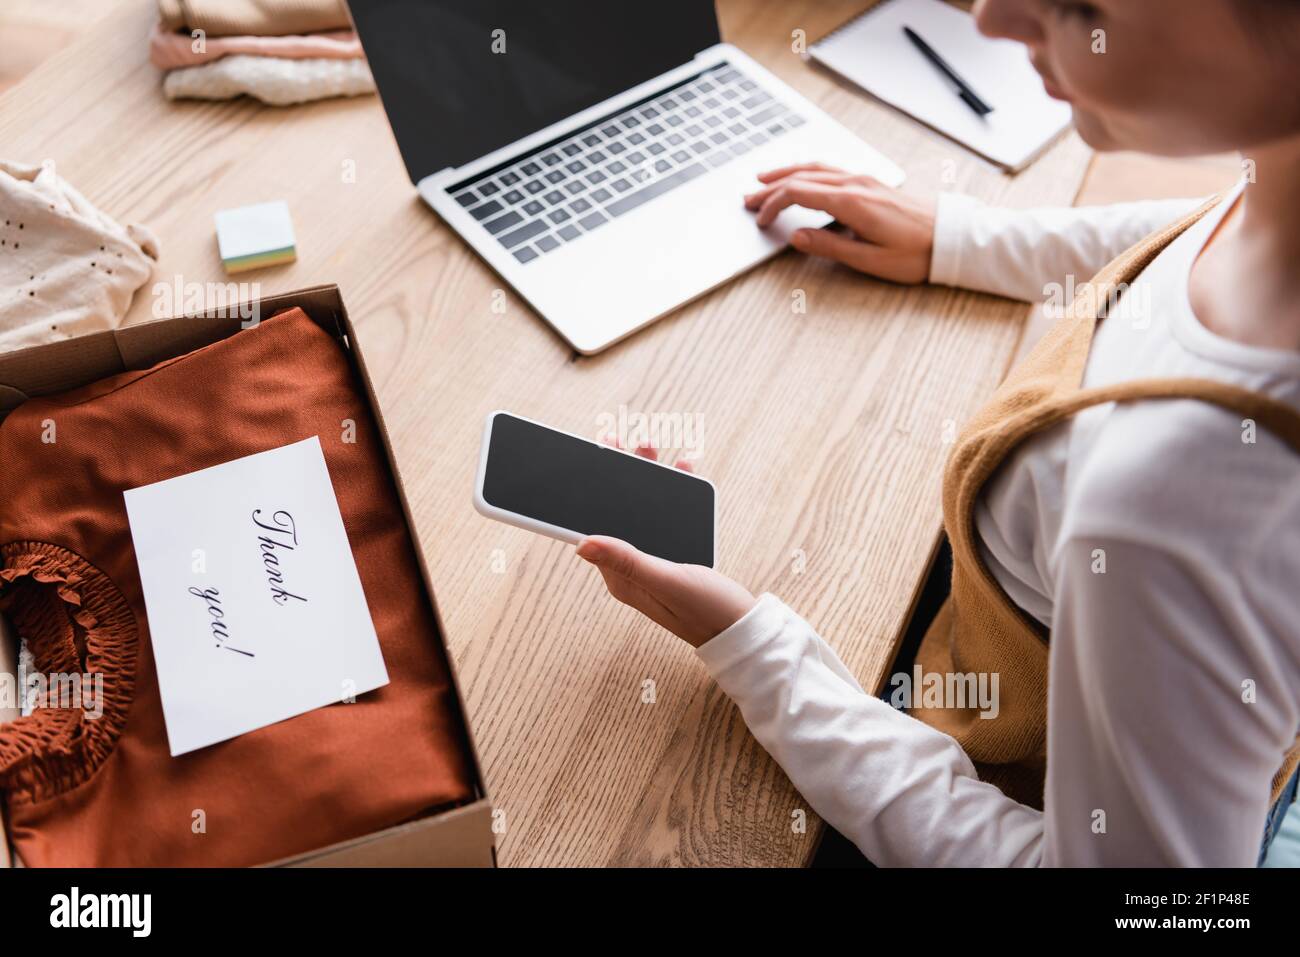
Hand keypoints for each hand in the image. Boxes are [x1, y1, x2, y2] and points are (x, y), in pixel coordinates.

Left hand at [576, 444, 755, 646]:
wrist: (744, 631)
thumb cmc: (707, 612)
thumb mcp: (666, 580)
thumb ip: (628, 561)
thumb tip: (581, 542)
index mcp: (621, 577)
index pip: (594, 530)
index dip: (589, 494)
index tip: (592, 458)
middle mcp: (632, 568)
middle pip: (617, 515)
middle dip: (620, 477)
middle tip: (621, 442)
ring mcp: (654, 561)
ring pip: (643, 512)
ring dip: (647, 479)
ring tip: (650, 447)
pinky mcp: (675, 556)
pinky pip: (666, 518)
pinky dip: (673, 493)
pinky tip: (681, 470)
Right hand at [744, 163, 936, 283]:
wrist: (951, 238)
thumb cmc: (915, 253)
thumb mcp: (869, 260)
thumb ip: (829, 247)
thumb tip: (796, 237)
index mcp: (851, 202)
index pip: (799, 194)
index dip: (773, 206)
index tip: (760, 220)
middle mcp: (856, 184)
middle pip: (802, 177)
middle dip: (771, 188)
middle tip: (748, 199)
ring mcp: (864, 180)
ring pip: (816, 168)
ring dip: (787, 174)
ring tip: (764, 180)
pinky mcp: (871, 183)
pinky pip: (831, 170)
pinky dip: (807, 172)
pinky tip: (801, 178)